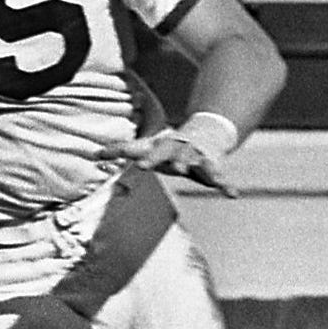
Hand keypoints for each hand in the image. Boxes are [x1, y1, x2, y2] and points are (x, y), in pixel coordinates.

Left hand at [94, 131, 238, 195]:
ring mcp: (195, 157)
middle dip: (154, 158)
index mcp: (160, 147)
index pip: (142, 149)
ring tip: (182, 170)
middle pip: (164, 152)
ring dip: (187, 165)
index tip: (125, 161)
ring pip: (192, 161)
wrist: (206, 133)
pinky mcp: (212, 168)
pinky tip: (233, 195)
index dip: (130, 154)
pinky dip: (227, 186)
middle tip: (143, 165)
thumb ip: (122, 150)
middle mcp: (177, 149)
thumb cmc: (168, 146)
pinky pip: (220, 178)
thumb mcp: (146, 147)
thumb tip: (95, 153)